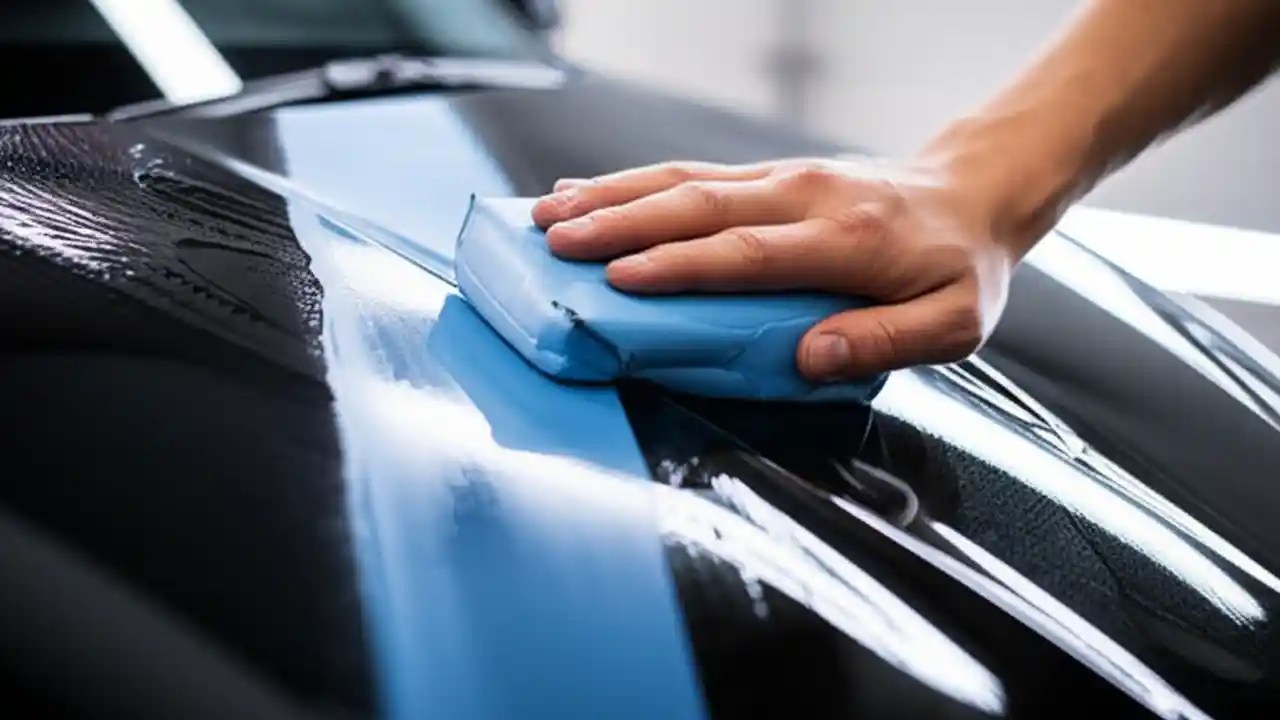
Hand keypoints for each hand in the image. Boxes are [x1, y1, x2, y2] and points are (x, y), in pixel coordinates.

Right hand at [530, 157, 1024, 379]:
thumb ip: (885, 341)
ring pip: (685, 181)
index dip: (682, 265)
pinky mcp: (770, 174)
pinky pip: (693, 174)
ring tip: (550, 213)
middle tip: (557, 242)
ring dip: (613, 196)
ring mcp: (784, 178)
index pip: (751, 252)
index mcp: (846, 239)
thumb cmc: (960, 267)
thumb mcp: (954, 323)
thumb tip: (810, 358)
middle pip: (700, 206)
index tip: (621, 279)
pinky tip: (590, 192)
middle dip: (621, 223)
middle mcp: (805, 197)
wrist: (974, 191)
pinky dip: (635, 183)